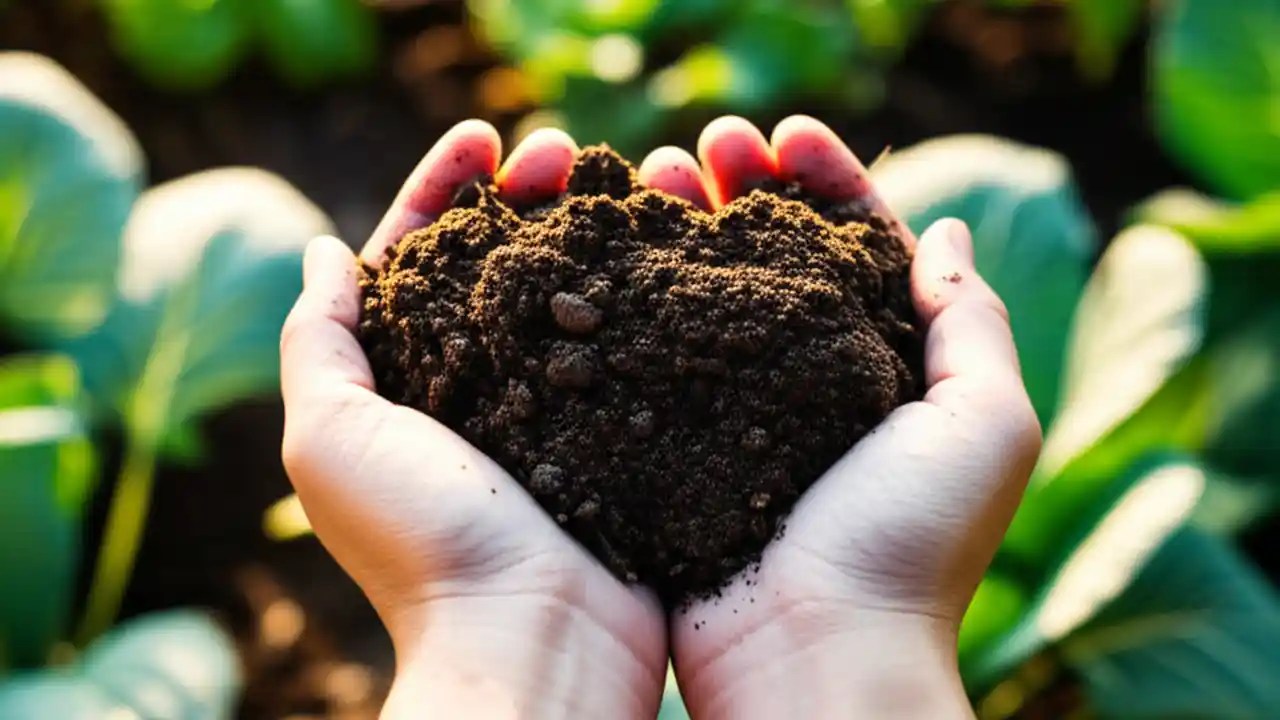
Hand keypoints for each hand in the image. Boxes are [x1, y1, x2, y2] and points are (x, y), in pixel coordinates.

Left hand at [279, 123, 666, 718]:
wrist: (534, 637)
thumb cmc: (422, 544)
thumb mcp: (331, 438)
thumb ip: (317, 341)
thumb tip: (320, 253)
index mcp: (406, 380)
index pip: (416, 257)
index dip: (442, 188)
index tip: (483, 136)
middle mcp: (478, 386)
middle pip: (498, 261)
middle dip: (524, 193)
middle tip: (563, 148)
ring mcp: (555, 406)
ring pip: (568, 289)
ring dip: (588, 222)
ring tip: (619, 173)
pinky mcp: (618, 427)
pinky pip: (627, 337)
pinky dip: (639, 282)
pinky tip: (662, 239)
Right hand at [647, 117, 1042, 718]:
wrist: (811, 655)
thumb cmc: (908, 547)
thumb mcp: (985, 426)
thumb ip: (972, 324)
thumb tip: (949, 230)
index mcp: (887, 368)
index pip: (860, 247)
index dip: (828, 182)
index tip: (786, 134)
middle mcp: (812, 382)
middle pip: (777, 258)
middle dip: (747, 191)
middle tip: (709, 145)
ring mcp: (739, 411)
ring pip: (710, 295)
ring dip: (686, 227)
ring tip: (653, 177)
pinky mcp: (677, 443)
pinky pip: (658, 354)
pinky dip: (640, 299)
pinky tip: (615, 253)